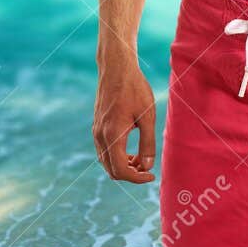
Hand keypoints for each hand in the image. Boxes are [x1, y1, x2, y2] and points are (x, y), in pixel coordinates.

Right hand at [92, 53, 155, 183]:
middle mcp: (100, 136)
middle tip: (147, 169)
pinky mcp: (97, 125)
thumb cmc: (134, 88)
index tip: (151, 176)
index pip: (121, 170)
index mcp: (112, 136)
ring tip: (141, 159)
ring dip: (123, 166)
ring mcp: (96, 131)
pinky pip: (104, 150)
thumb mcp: (147, 116)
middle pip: (111, 170)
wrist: (116, 68)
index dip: (137, 178)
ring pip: (106, 161)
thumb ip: (147, 143)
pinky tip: (131, 149)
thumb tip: (147, 166)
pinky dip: (116, 156)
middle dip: (130, 174)